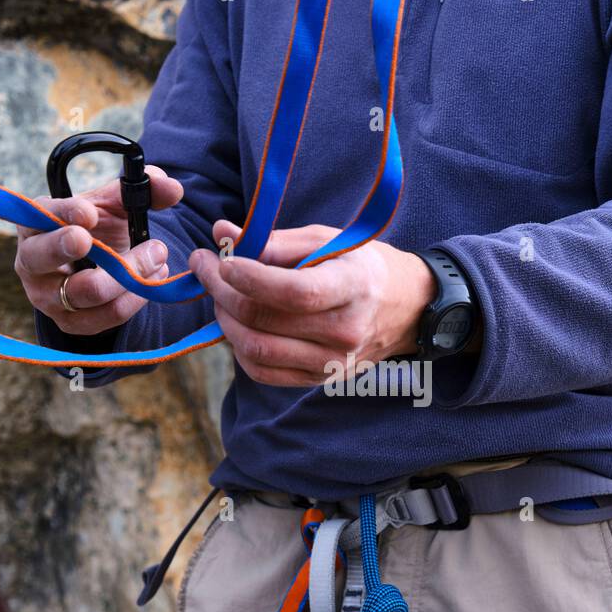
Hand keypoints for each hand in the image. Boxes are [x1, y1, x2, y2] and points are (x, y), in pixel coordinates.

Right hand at [13, 166, 183, 335]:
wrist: (100, 270)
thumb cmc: (100, 230)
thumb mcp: (116, 205)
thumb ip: (143, 191)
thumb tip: (172, 188)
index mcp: (35, 223)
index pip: (40, 216)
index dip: (63, 214)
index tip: (89, 214)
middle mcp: (30, 261)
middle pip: (44, 258)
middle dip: (72, 247)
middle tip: (99, 240)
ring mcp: (48, 297)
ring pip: (87, 291)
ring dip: (130, 273)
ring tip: (157, 255)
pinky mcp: (72, 323)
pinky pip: (108, 315)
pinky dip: (136, 297)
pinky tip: (153, 278)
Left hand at [190, 221, 434, 386]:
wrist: (406, 308)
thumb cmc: (363, 265)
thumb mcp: (329, 239)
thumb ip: (275, 240)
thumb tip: (222, 232)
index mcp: (354, 287)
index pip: (294, 291)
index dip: (250, 277)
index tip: (222, 259)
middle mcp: (345, 331)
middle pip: (265, 320)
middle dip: (221, 291)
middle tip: (205, 265)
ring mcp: (332, 362)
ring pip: (256, 350)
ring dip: (224, 320)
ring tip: (218, 294)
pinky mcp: (319, 379)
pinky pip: (262, 372)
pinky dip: (239, 348)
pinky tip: (237, 323)